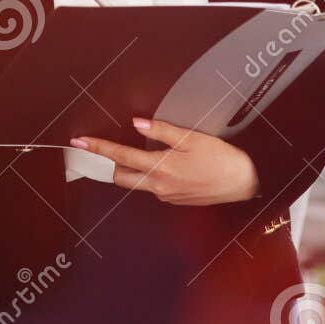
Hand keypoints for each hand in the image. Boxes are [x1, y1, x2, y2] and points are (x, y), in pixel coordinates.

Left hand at [69, 117, 259, 205]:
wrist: (245, 184)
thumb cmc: (221, 158)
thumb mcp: (192, 138)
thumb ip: (162, 131)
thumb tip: (136, 123)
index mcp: (160, 167)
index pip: (121, 156)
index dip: (98, 148)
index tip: (79, 142)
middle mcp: (158, 185)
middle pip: (121, 177)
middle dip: (108, 164)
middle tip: (99, 149)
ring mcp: (166, 195)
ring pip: (137, 182)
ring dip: (129, 169)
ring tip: (131, 154)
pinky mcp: (175, 199)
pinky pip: (154, 186)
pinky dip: (149, 174)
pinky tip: (161, 164)